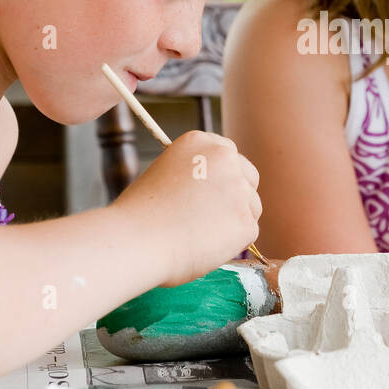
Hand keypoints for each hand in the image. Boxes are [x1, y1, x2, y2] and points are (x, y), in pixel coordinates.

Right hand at [114, 131, 261, 286]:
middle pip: (249, 176)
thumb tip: (214, 191)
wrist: (136, 241)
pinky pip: (247, 233)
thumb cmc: (140, 216)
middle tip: (215, 217)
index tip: (216, 190)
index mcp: (200, 142)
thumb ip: (194, 175)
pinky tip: (205, 246)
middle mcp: (224, 158)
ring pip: (251, 207)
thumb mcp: (164, 174)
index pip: (228, 153)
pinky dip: (232, 243)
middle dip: (238, 196)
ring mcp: (238, 188)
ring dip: (235, 221)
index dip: (223, 175)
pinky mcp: (246, 220)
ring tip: (199, 235)